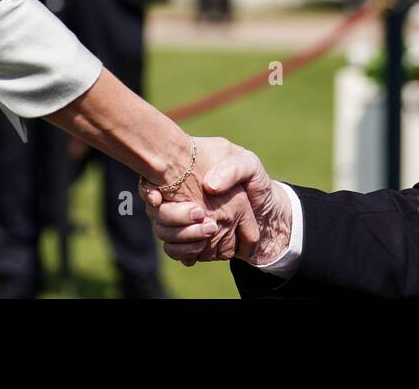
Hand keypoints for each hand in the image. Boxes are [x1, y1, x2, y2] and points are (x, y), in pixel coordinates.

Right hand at [143, 138, 291, 266]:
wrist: (268, 210)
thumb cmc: (254, 183)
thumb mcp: (248, 165)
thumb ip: (232, 169)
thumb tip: (209, 185)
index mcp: (188, 178)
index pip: (155, 184)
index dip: (149, 192)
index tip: (157, 199)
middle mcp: (180, 199)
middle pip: (157, 211)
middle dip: (174, 217)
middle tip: (200, 214)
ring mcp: (184, 221)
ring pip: (164, 233)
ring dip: (182, 236)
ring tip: (208, 232)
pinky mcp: (192, 241)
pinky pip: (176, 250)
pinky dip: (184, 252)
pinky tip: (198, 250)